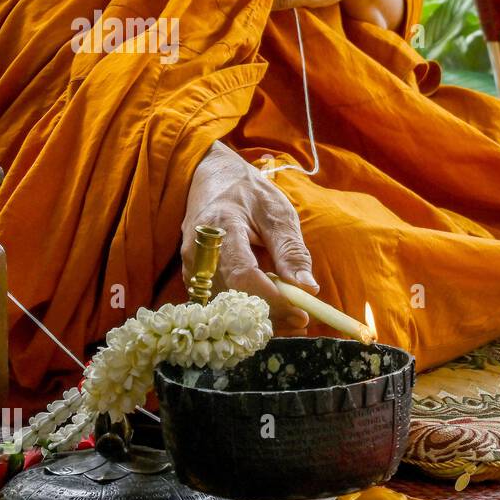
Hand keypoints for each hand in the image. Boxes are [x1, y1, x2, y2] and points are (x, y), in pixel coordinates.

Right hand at [181, 141, 316, 334]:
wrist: (212, 178)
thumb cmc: (248, 193)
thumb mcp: (278, 213)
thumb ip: (291, 251)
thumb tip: (308, 289)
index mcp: (221, 227)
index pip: (244, 275)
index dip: (272, 299)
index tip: (301, 313)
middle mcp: (199, 251)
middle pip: (233, 296)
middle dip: (269, 314)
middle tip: (300, 321)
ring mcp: (191, 266)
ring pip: (225, 305)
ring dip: (258, 316)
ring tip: (289, 317)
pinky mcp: (192, 276)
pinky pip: (219, 302)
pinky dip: (245, 310)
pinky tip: (268, 309)